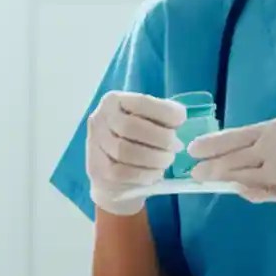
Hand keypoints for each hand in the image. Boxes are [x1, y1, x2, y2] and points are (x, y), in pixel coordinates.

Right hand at [85, 91, 186, 216]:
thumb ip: (162, 119)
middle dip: (160, 139)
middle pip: (131, 127)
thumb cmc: (137, 141)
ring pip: (125, 151)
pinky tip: (155, 174)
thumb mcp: (148, 122)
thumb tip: (178, 126)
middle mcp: (99, 118)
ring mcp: (94, 144)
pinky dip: (144, 174)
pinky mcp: (96, 168)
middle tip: (175, 147)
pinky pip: (122, 172)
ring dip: (154, 158)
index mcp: (113, 100)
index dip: (165, 112)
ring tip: (166, 161)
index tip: (180, 121)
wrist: (113, 175)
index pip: (141, 101)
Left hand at [187, 114, 275, 220]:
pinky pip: (269, 192)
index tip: (194, 148)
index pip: (239, 134)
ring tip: (207, 181)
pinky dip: (255, 193)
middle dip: (212, 165)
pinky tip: (241, 191)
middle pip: (236, 155)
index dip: (214, 143)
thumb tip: (241, 171)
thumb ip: (272, 151)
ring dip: (226, 179)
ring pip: (247, 175)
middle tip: (193, 172)